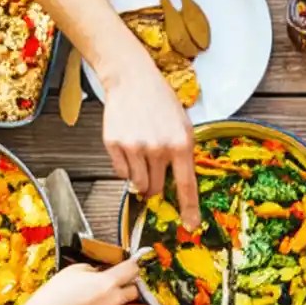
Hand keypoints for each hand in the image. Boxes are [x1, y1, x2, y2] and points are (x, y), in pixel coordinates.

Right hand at [19, 260, 138, 304]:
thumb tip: (102, 272)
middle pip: (134, 290)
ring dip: (114, 300)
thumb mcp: (74, 270)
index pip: (133, 270)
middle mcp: (114, 301)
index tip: (129, 264)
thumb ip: (94, 269)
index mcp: (108, 283)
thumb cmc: (54, 296)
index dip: (131, 265)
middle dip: (126, 284)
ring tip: (91, 298)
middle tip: (112, 281)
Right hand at [101, 66, 199, 228]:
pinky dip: (125, 168)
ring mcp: (135, 147)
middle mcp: (158, 148)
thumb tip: (182, 186)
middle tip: (153, 166)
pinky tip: (128, 146)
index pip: (187, 185)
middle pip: (157, 189)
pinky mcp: (114, 144)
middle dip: (156, 185)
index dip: (189, 209)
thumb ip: (183, 154)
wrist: (132, 79)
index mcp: (181, 144)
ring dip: (140, 177)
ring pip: (138, 184)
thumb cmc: (160, 102)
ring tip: (141, 152)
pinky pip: (121, 174)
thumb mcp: (183, 125)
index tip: (190, 226)